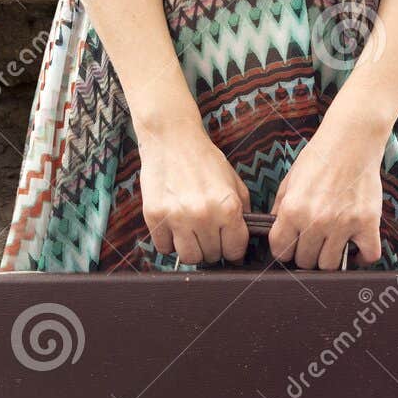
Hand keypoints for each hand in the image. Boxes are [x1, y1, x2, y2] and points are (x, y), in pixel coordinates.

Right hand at [136, 120, 251, 264]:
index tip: (227, 244)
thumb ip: (243, 214)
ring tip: (190, 233)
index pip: (234, 251)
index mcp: (227, 208)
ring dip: (191, 249)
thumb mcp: (234, 184)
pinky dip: (169, 242)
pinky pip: (164, 248)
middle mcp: (203, 215)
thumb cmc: (204, 161)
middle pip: (211, 257)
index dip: (232, 250)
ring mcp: (177, 217)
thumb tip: (243, 244)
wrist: (171, 138)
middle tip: (206, 233)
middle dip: (212, 247)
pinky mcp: (154, 216)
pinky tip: (173, 226)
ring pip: (189, 258)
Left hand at [268, 116, 385, 269]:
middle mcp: (316, 221)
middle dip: (307, 254)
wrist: (352, 140)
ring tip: (332, 244)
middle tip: (313, 242)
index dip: (284, 250)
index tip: (292, 246)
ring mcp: (343, 225)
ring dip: (330, 257)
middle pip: (306, 262)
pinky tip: (356, 248)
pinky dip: (362, 257)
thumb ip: (280, 209)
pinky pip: (368, 256)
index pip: (281, 252)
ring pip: (331, 265)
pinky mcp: (368, 224)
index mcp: (293, 210)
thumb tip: (277, 234)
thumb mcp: (290, 181)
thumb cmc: (320, 157)